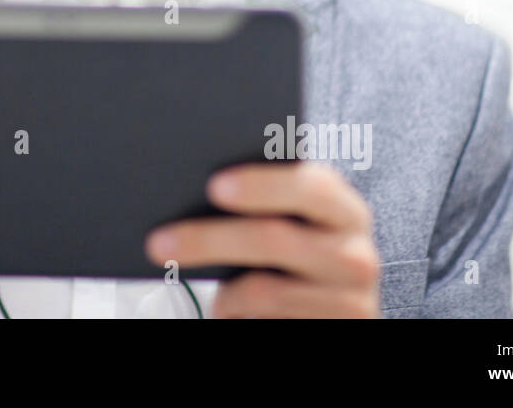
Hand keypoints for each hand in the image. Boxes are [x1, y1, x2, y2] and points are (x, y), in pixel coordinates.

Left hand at [145, 161, 379, 317]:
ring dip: (223, 291)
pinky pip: (273, 320)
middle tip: (159, 243)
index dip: (260, 185)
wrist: (330, 309)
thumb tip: (195, 187)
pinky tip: (225, 310)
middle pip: (274, 239)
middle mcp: (354, 251)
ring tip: (200, 287)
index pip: (308, 186)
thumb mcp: (291, 223)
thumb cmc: (294, 255)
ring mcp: (351, 297)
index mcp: (342, 207)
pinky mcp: (343, 327)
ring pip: (266, 290)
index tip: (213, 185)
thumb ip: (263, 203)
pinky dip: (239, 313)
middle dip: (210, 239)